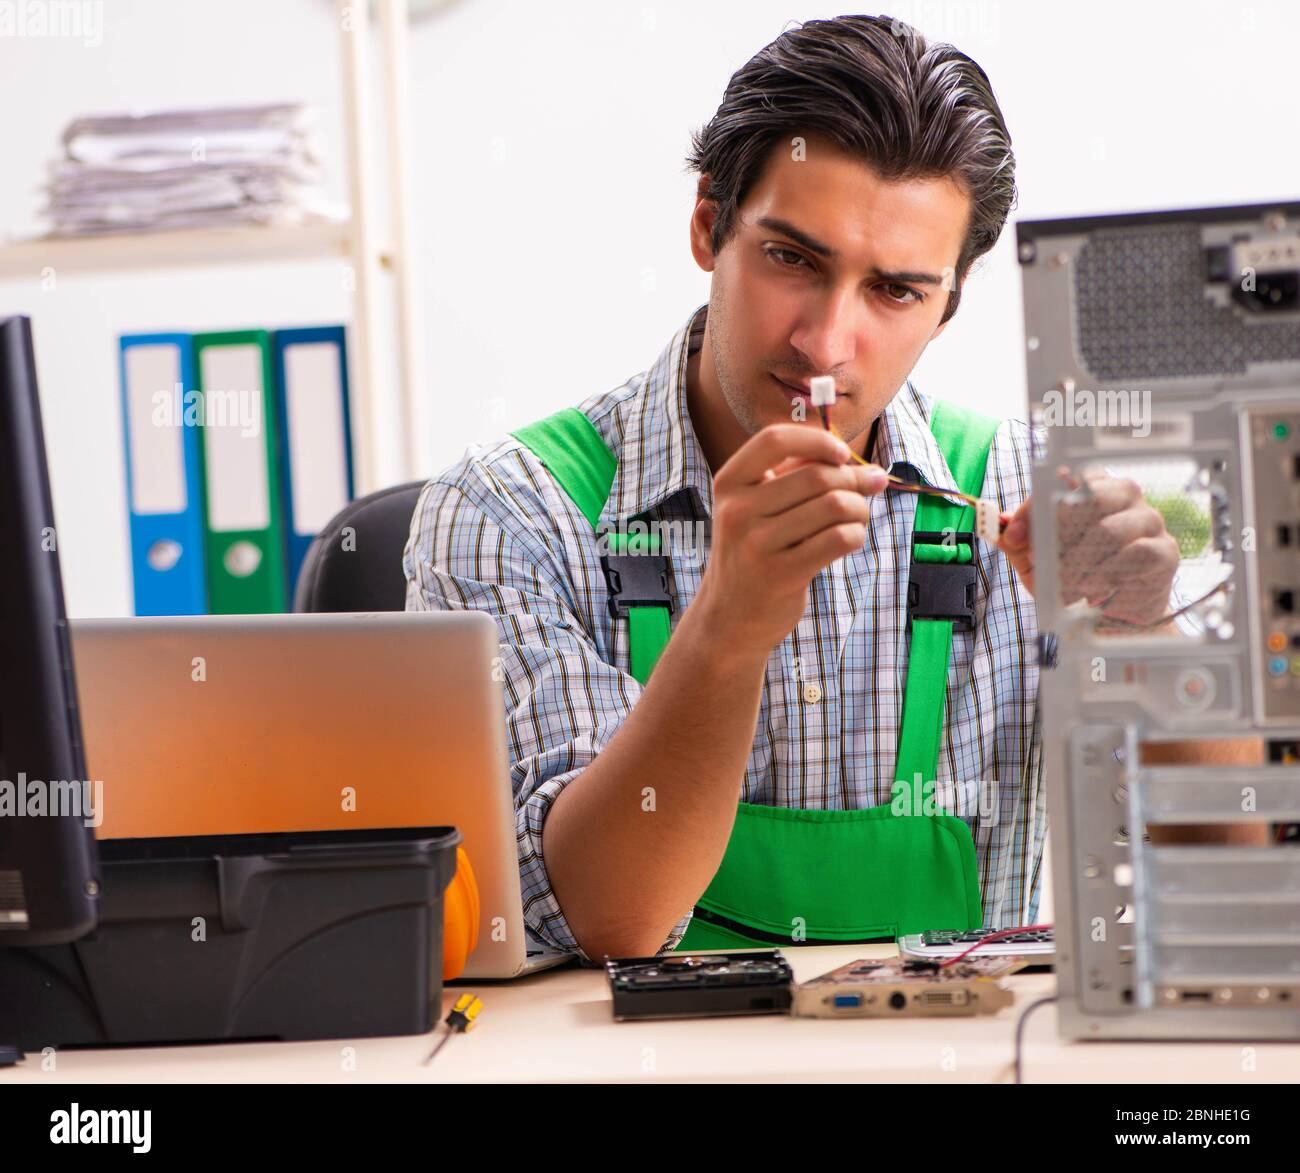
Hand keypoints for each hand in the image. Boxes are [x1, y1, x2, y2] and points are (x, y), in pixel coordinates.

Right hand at [694, 424, 888, 658]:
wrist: (729, 617)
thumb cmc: (754, 553)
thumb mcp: (759, 509)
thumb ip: (800, 479)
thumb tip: (868, 472)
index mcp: (729, 483)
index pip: (774, 440)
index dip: (816, 440)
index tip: (842, 454)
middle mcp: (737, 510)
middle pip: (816, 475)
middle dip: (853, 479)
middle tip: (869, 489)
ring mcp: (757, 543)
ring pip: (833, 506)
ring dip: (860, 508)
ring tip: (859, 516)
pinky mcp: (781, 573)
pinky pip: (838, 538)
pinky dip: (856, 534)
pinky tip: (852, 538)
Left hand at [998, 467, 1179, 625]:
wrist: (1112, 618)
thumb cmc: (1074, 579)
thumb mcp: (1037, 561)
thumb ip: (1018, 543)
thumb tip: (1004, 529)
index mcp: (1090, 487)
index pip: (1063, 479)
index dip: (1036, 506)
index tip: (1015, 536)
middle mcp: (1123, 496)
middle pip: (1092, 495)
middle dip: (1060, 532)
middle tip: (1044, 561)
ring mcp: (1148, 520)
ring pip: (1110, 529)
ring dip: (1080, 563)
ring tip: (1068, 585)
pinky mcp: (1165, 550)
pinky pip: (1135, 554)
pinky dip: (1107, 576)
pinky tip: (1095, 591)